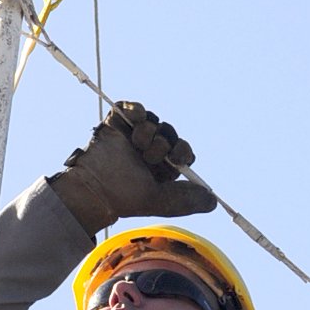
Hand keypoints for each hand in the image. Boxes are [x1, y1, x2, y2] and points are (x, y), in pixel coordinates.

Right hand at [49, 102, 217, 234]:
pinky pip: (134, 107)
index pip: (183, 150)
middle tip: (148, 158)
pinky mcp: (118, 122)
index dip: (182, 150)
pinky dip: (136, 109)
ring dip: (147, 133)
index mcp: (162, 167)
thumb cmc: (126, 198)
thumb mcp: (162, 202)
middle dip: (161, 145)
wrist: (95, 188)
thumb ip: (187, 200)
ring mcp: (133, 135)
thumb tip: (214, 202)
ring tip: (135, 147)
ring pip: (153, 121)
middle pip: (169, 133)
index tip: (176, 157)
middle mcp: (149, 149)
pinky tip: (133, 119)